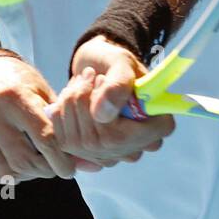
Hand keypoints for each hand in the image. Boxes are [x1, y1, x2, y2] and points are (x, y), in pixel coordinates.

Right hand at [0, 54, 102, 182]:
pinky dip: (2, 176)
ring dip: (24, 177)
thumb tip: (94, 165)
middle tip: (52, 171)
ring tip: (34, 170)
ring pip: (3, 169)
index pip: (44, 138)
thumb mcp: (42, 93)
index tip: (69, 170)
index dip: (61, 160)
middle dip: (43, 171)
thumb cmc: (18, 83)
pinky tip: (12, 169)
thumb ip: (64, 126)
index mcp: (15, 95)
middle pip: (23, 159)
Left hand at [48, 36, 174, 163]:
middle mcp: (137, 148)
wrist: (98, 66)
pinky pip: (64, 140)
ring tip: (80, 83)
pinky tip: (70, 98)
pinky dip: (61, 113)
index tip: (99, 80)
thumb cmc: (115, 62)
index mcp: (158, 125)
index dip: (107, 113)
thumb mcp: (121, 63)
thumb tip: (101, 115)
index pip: (131, 136)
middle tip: (88, 75)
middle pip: (101, 141)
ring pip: (80, 141)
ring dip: (71, 105)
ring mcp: (111, 156)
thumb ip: (117, 86)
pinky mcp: (87, 156)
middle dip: (84, 102)